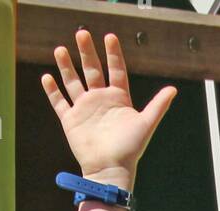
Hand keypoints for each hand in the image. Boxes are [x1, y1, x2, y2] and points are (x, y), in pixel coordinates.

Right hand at [42, 29, 176, 181]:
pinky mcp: (71, 120)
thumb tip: (173, 89)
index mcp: (118, 99)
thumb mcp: (146, 124)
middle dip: (86, 52)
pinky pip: (59, 102)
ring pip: (73, 82)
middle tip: (81, 33)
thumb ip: (158, 105)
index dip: (113, 54)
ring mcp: (85, 109)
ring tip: (60, 49)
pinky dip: (52, 91)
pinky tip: (46, 77)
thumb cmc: (129, 149)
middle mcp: (101, 100)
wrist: (110, 169)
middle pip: (92, 70)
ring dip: (66, 66)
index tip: (110, 37)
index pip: (116, 70)